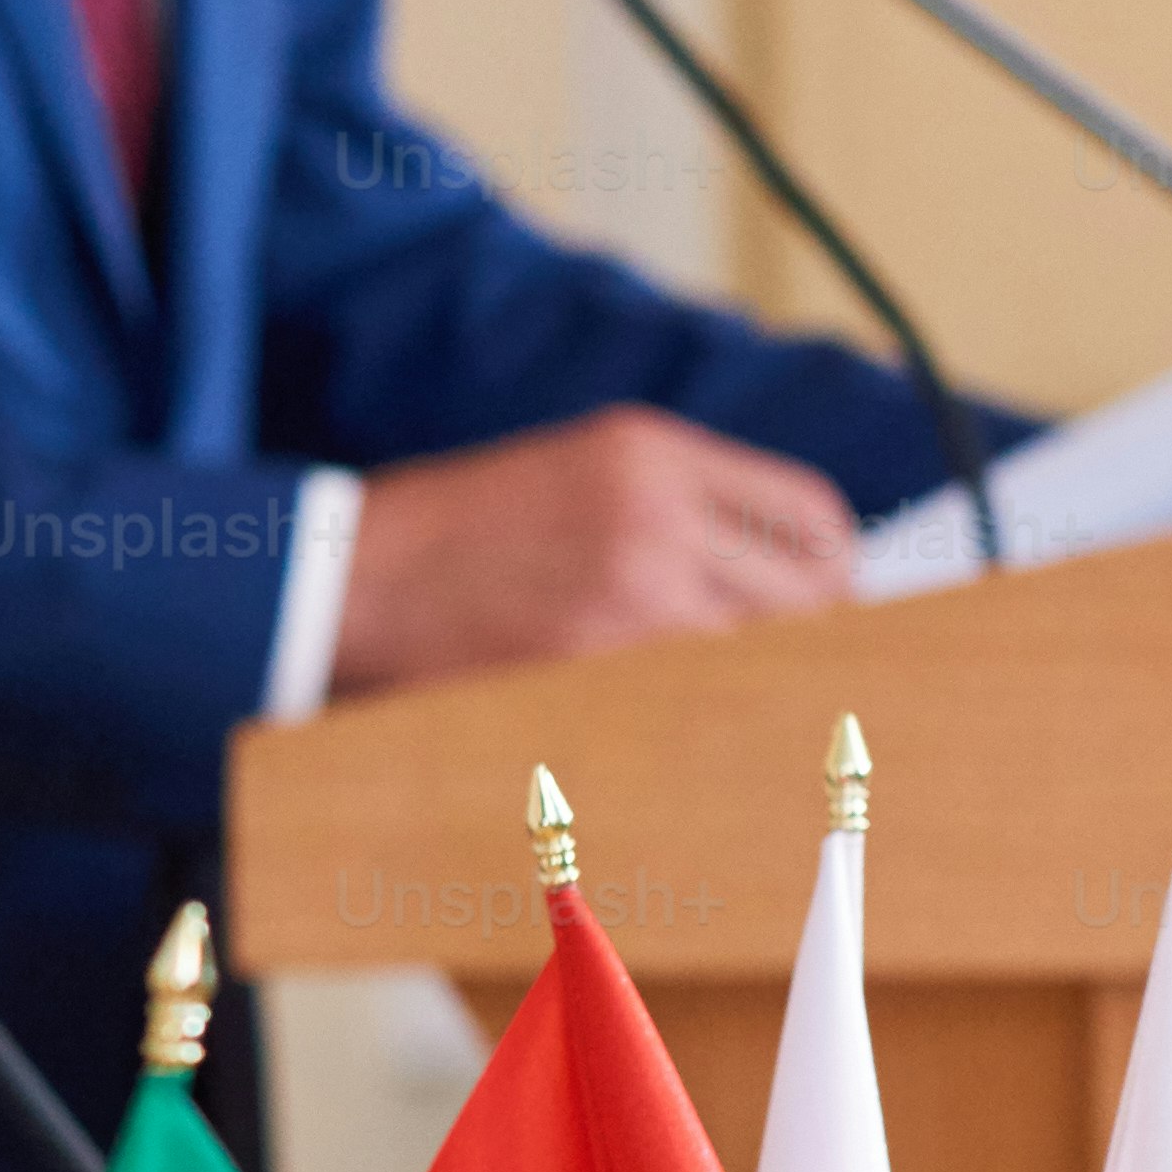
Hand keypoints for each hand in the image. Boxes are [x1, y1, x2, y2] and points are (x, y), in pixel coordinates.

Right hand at [330, 408, 858, 695]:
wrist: (339, 577)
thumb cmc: (448, 535)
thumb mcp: (571, 471)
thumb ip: (673, 503)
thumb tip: (778, 577)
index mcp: (649, 451)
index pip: (812, 514)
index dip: (832, 571)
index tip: (819, 605)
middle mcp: (653, 510)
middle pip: (809, 592)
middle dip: (809, 638)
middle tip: (788, 673)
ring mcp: (627, 587)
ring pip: (759, 653)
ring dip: (752, 682)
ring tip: (722, 702)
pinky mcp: (593, 659)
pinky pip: (691, 697)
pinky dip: (695, 714)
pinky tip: (669, 720)